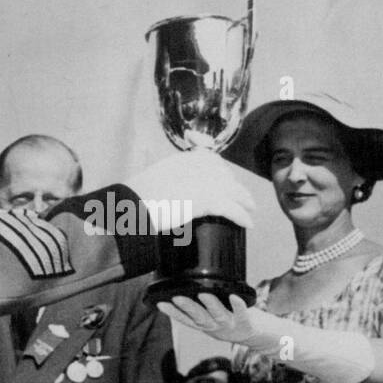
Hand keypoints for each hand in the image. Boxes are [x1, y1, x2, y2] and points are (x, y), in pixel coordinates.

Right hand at [127, 149, 254, 229]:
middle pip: (224, 174)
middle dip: (235, 185)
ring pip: (231, 189)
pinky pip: (230, 207)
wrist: (131, 208)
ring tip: (250, 208)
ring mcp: (201, 181)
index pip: (210, 159)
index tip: (227, 179)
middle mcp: (194, 166)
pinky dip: (240, 215)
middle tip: (242, 197)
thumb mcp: (151, 183)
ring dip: (243, 199)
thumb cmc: (135, 202)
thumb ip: (165, 184)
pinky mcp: (204, 199)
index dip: (222, 170)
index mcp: (181, 159)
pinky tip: (248, 223)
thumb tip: (168, 195)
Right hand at [158, 293, 265, 344]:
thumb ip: (208, 304)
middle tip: (176, 297)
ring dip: (210, 306)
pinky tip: (234, 296)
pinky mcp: (247, 325)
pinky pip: (242, 314)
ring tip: (203, 293)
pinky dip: (237, 306)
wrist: (262, 337)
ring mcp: (231, 327)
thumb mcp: (219, 314)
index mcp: (207, 326)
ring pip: (218, 316)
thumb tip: (195, 282)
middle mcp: (216, 328)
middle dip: (187, 308)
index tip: (160, 303)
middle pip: (199, 319)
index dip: (173, 313)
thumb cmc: (239, 319)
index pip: (187, 320)